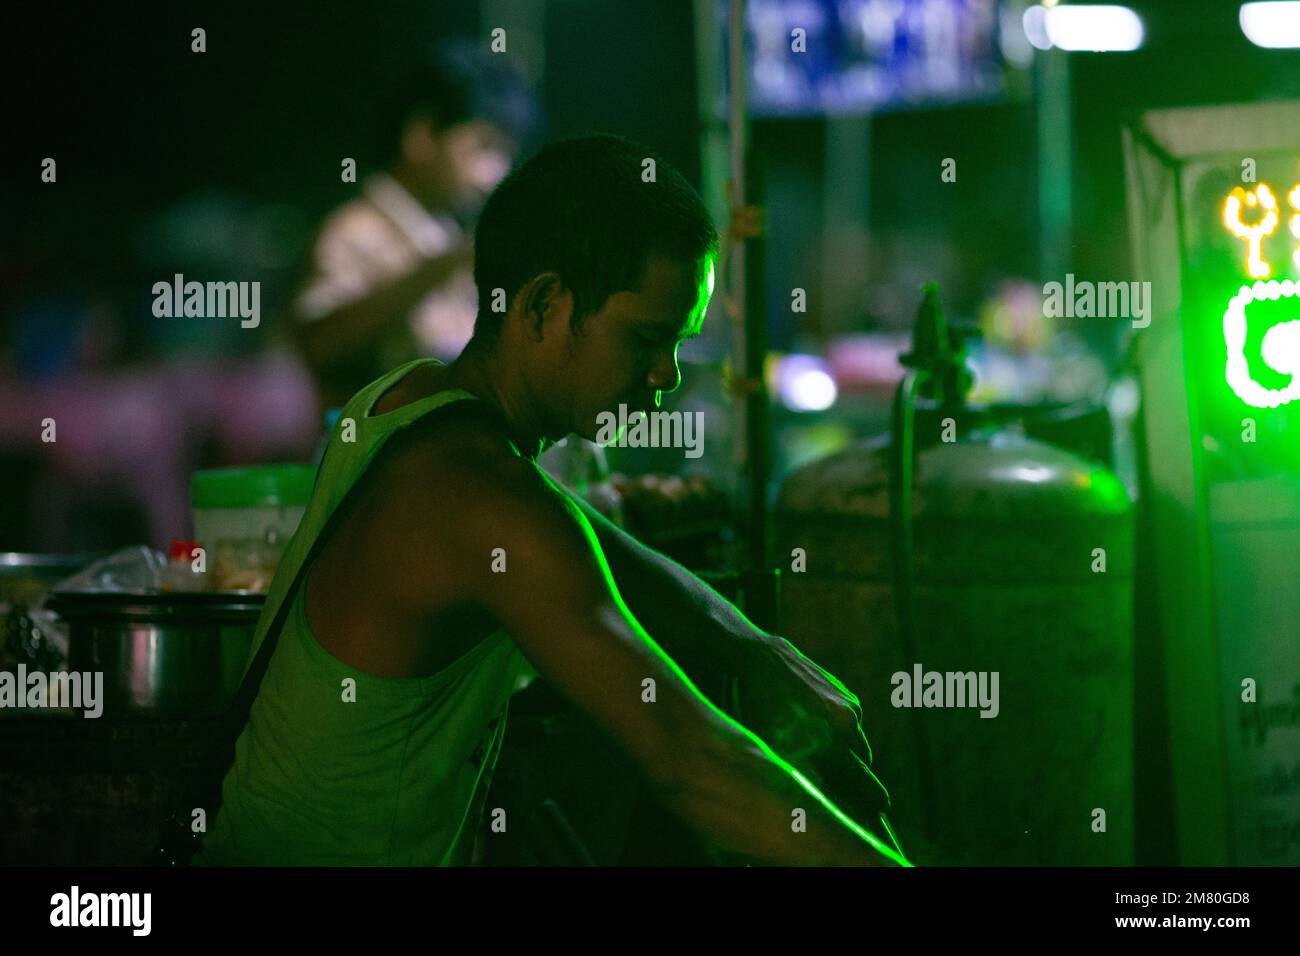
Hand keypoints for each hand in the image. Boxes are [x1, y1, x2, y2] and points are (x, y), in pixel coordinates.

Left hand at [737, 635, 890, 814]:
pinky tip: (816, 720)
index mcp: (829, 739)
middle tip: (851, 786)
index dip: (872, 798)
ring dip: (846, 751)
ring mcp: (851, 707)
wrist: (766, 661)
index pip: (859, 778)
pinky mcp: (850, 696)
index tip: (882, 811)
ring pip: (857, 743)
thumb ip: (806, 770)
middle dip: (857, 776)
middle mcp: (846, 723)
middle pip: (863, 762)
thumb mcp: (778, 746)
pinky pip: (852, 724)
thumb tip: (825, 795)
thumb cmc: (762, 709)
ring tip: (817, 744)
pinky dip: (841, 729)